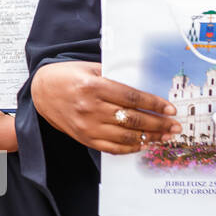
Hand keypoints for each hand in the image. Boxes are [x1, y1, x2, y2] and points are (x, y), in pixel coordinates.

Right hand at [30, 60, 179, 153]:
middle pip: (133, 118)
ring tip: (165, 136)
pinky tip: (143, 144)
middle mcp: (90, 107)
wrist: (40, 92)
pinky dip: (131, 148)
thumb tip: (144, 89)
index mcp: (93, 86)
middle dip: (159, 123)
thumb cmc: (67, 76)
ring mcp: (87, 125)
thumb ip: (114, 77)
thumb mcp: (89, 68)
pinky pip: (113, 148)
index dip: (154, 104)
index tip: (170, 109)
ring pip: (126, 136)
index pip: (131, 97)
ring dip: (150, 137)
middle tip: (175, 126)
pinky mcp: (84, 138)